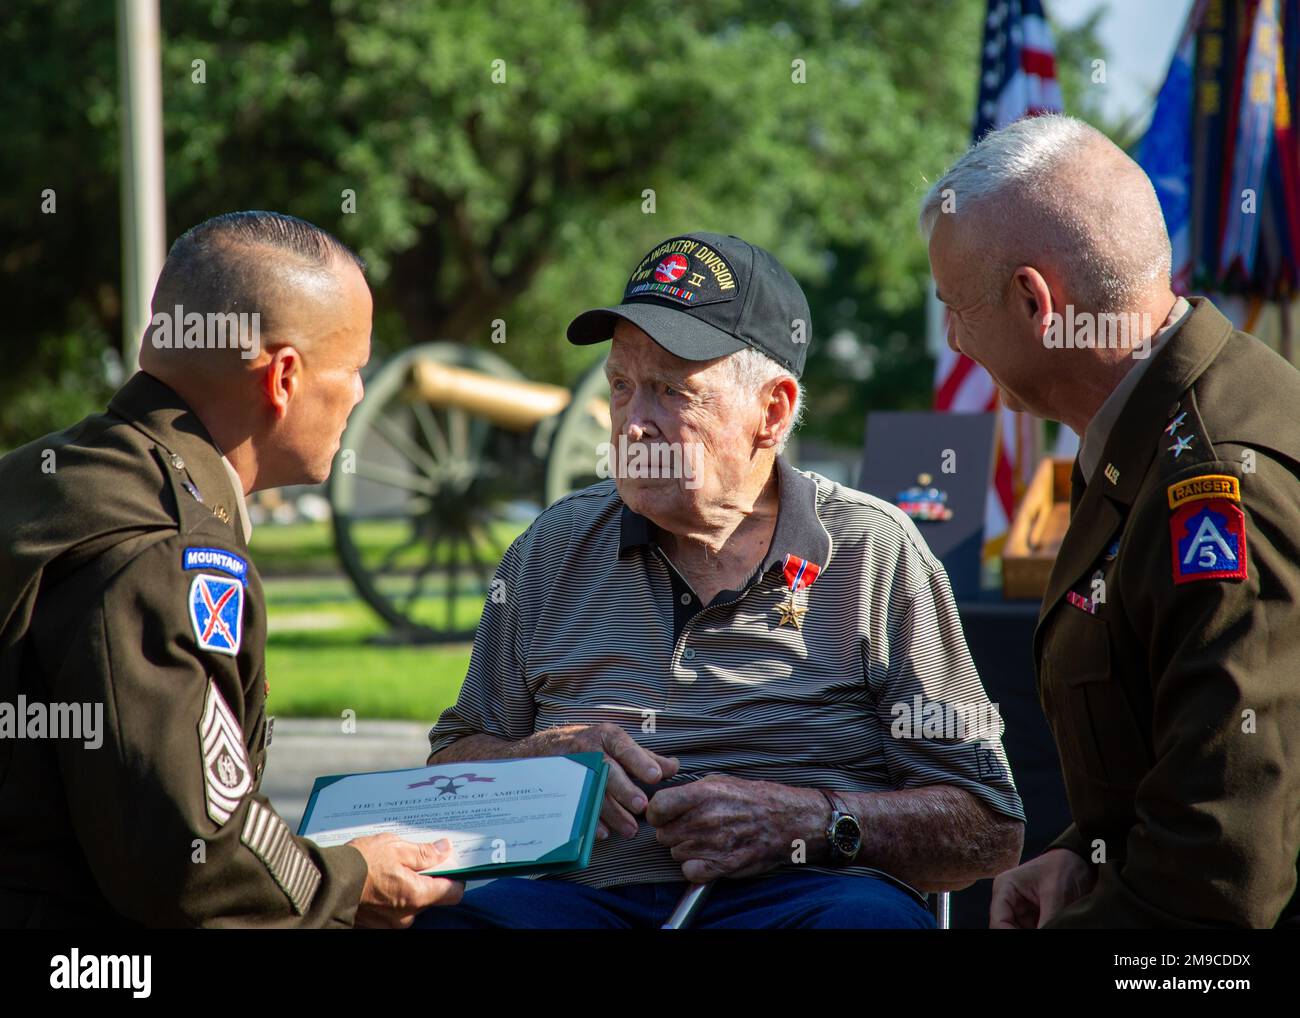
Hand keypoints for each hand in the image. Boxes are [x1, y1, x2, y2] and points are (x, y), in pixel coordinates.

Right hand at [350, 833, 464, 928]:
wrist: (324, 881)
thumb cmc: (360, 863)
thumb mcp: (396, 847)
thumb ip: (425, 852)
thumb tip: (445, 850)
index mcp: (417, 895)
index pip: (452, 893)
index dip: (454, 877)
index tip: (449, 864)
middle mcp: (407, 915)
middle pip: (429, 898)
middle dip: (424, 879)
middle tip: (412, 861)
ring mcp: (390, 923)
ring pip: (410, 904)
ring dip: (405, 888)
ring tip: (389, 869)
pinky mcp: (375, 925)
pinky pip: (392, 910)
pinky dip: (390, 898)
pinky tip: (379, 882)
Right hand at [542, 723, 678, 839]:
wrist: (550, 746)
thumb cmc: (595, 745)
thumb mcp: (619, 745)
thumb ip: (647, 758)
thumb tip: (673, 767)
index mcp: (608, 737)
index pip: (626, 748)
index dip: (641, 762)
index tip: (656, 776)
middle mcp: (591, 749)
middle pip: (608, 771)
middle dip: (625, 790)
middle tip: (642, 806)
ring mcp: (574, 768)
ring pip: (594, 792)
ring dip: (612, 813)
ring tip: (629, 829)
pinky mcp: (564, 786)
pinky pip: (576, 805)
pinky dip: (590, 820)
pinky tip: (604, 832)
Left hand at [646, 774, 816, 881]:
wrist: (785, 820)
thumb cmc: (752, 798)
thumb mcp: (718, 781)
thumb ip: (688, 791)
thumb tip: (664, 799)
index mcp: (702, 794)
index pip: (657, 807)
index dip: (656, 813)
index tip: (663, 815)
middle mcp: (704, 819)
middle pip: (664, 834)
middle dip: (673, 831)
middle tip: (691, 827)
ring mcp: (713, 843)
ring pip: (676, 853)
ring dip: (686, 849)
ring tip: (706, 839)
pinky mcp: (723, 865)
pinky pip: (690, 871)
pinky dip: (695, 867)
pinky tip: (707, 857)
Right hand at [989, 848, 1095, 927]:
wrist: (1082, 862)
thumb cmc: (1065, 868)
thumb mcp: (1056, 896)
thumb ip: (1048, 922)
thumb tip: (1043, 936)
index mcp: (1005, 889)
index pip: (998, 922)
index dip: (1010, 935)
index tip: (1035, 939)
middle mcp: (1009, 902)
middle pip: (1008, 929)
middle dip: (1023, 936)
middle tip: (1046, 934)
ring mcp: (1021, 911)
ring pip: (1021, 932)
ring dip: (1036, 935)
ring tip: (1054, 928)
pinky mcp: (1035, 918)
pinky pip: (1035, 931)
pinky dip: (1043, 933)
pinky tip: (1055, 928)